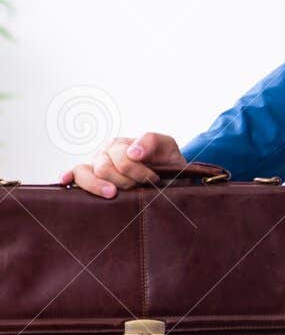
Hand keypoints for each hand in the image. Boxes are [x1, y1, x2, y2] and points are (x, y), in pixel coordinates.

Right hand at [59, 131, 184, 197]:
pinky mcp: (91, 181)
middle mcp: (104, 155)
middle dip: (124, 180)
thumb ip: (151, 141)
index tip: (153, 179)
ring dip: (99, 185)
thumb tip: (133, 152)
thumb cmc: (166, 161)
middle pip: (103, 168)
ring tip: (112, 193)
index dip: (137, 170)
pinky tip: (65, 182)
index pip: (121, 157)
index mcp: (119, 145)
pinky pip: (74, 176)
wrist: (170, 178)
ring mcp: (95, 167)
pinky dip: (68, 177)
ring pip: (84, 173)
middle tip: (139, 186)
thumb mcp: (166, 145)